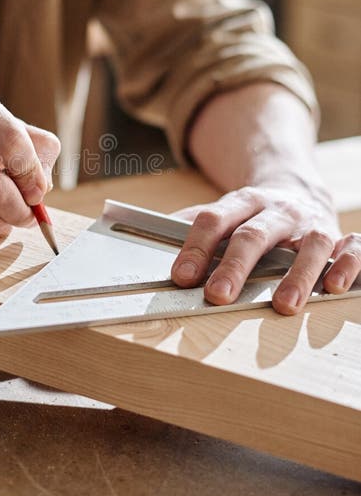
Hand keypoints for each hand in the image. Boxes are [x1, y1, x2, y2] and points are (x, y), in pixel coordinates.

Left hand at [170, 181, 359, 314]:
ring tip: (282, 305)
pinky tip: (334, 287)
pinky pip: (352, 246)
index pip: (214, 220)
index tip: (181, 276)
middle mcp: (278, 211)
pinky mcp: (339, 236)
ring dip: (296, 275)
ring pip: (308, 244)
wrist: (298, 190)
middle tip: (217, 295)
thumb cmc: (253, 214)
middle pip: (255, 235)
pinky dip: (347, 263)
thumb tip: (155, 239)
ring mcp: (311, 224)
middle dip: (235, 267)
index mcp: (242, 202)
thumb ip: (194, 226)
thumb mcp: (223, 212)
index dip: (196, 248)